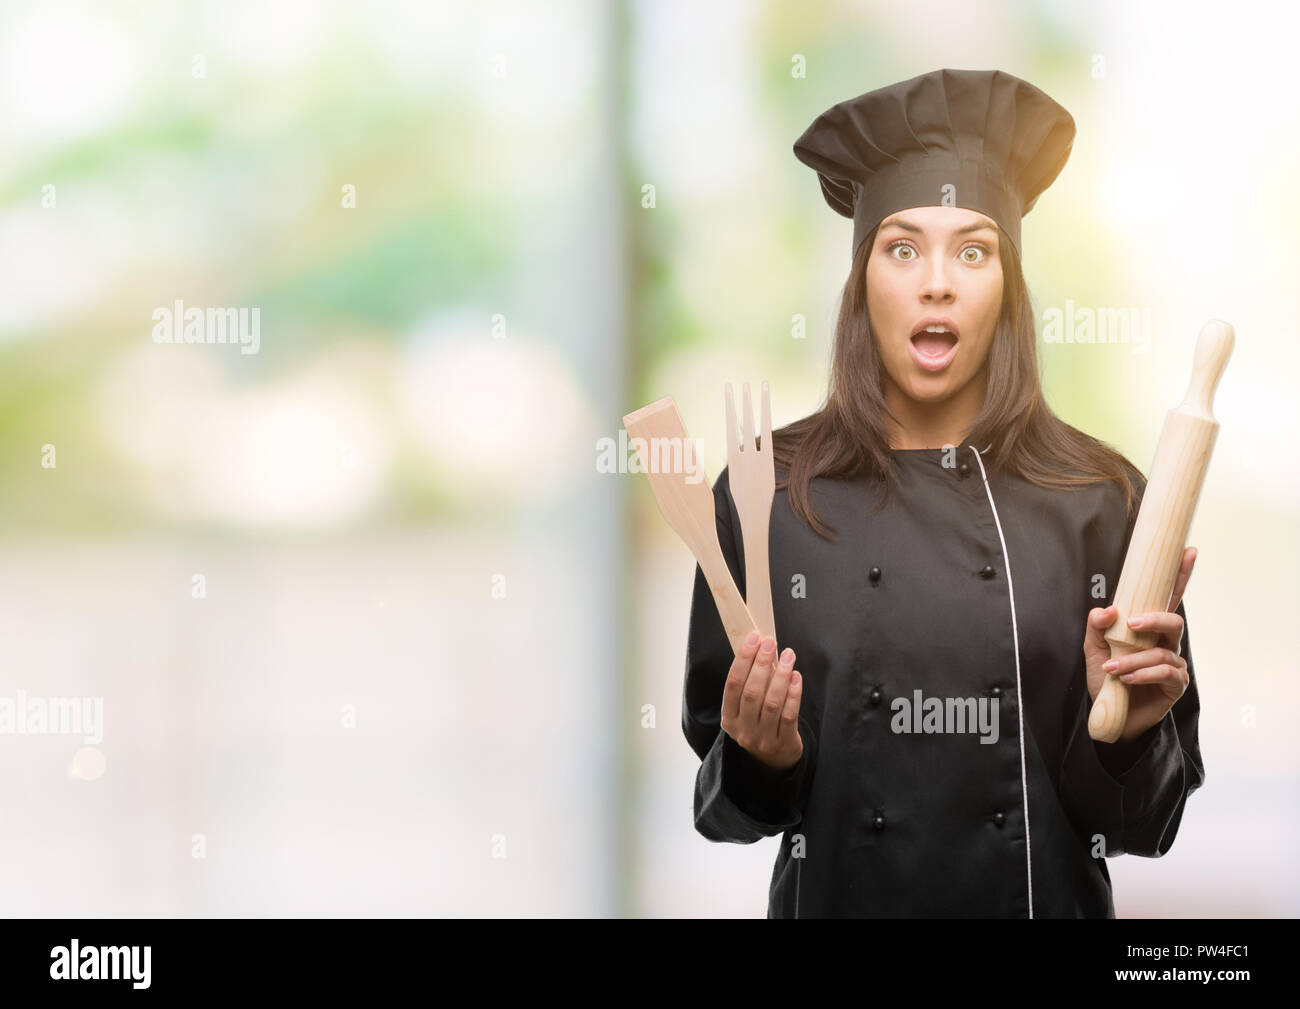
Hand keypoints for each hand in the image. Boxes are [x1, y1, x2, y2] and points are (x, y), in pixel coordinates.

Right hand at [720, 632, 803, 771]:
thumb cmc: (758, 723)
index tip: (753, 638)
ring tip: (788, 656)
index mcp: (728, 717)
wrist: (772, 761)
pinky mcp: (783, 743)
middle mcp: (743, 729)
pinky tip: (796, 677)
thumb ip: (749, 684)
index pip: (732, 684)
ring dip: (780, 676)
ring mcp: (763, 739)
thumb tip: (760, 648)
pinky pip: (789, 715)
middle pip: (752, 692)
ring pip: (772, 703)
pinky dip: (794, 694)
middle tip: (771, 643)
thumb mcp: (745, 709)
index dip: (743, 659)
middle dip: (761, 664)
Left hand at [1083, 546, 1196, 740]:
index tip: (1188, 551)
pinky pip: (1166, 672)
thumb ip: (1097, 626)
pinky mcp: (1175, 685)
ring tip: (1113, 669)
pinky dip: (1144, 674)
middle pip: (1175, 620)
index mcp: (1148, 628)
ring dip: (1134, 660)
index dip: (1179, 576)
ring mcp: (1174, 663)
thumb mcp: (1094, 649)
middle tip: (1132, 623)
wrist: (1109, 715)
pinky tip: (1126, 680)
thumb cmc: (1106, 678)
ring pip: (1163, 651)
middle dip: (1155, 619)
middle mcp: (1165, 642)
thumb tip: (1108, 609)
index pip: (1167, 598)